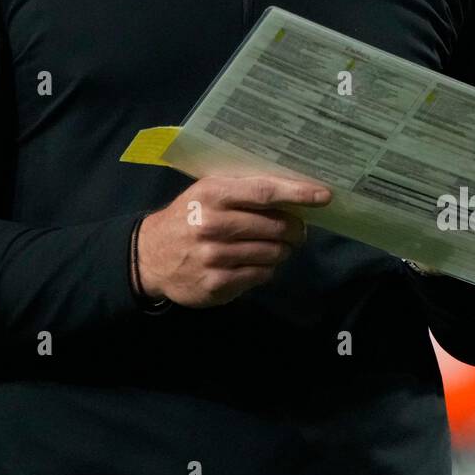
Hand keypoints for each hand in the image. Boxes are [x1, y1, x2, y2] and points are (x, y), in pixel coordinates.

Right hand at [135, 174, 331, 308]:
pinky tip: (253, 263)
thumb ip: (243, 191)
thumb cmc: (187, 217)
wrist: (150, 255)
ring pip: (273, 253)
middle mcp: (214, 224)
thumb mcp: (206, 193)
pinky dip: (265, 269)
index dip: (298, 193)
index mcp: (214, 194)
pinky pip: (261, 275)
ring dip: (281, 250)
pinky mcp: (217, 284)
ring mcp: (215, 256)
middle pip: (276, 226)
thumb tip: (292, 191)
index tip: (324, 195)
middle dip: (294, 229)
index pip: (265, 192)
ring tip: (273, 246)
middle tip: (296, 230)